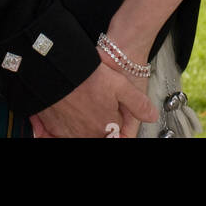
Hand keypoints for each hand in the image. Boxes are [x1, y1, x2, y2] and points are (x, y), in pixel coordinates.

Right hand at [29, 60, 158, 138]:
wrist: (59, 71)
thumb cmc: (89, 76)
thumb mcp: (121, 85)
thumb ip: (138, 104)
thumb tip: (152, 116)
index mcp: (107, 127)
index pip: (116, 134)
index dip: (116, 122)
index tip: (113, 113)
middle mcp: (88, 134)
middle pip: (99, 134)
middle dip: (101, 125)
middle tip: (95, 103)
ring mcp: (70, 133)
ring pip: (81, 134)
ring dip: (84, 125)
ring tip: (82, 106)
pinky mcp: (53, 128)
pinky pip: (61, 133)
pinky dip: (64, 127)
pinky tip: (67, 112)